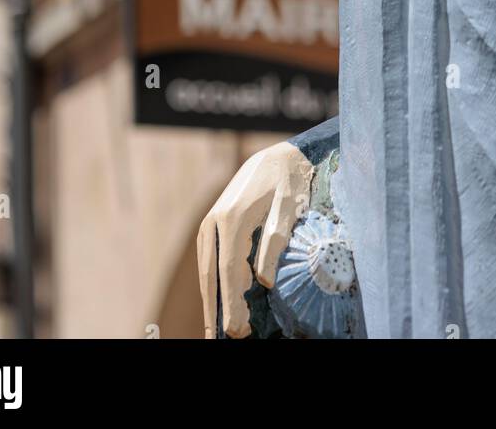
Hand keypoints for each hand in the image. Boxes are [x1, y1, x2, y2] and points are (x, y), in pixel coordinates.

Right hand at [197, 140, 313, 338]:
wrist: (277, 157)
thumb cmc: (287, 182)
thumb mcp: (288, 209)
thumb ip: (274, 242)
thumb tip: (263, 280)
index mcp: (232, 218)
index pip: (227, 271)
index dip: (231, 303)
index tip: (237, 329)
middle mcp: (214, 222)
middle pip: (210, 274)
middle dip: (216, 309)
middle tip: (225, 337)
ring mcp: (210, 223)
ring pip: (207, 270)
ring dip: (213, 299)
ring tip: (221, 326)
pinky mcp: (213, 226)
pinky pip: (210, 260)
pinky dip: (214, 283)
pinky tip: (222, 300)